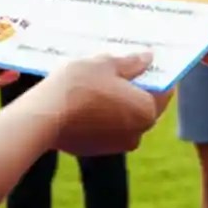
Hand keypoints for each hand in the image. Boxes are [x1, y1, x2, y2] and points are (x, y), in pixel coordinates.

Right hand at [38, 52, 160, 155]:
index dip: (156, 73)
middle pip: (143, 104)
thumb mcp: (106, 64)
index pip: (163, 90)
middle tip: (121, 65)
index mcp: (147, 111)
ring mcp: (116, 144)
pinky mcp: (95, 149)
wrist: (44, 117)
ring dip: (117, 101)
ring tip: (101, 79)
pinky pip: (106, 127)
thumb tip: (148, 59)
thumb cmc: (79, 85)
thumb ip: (131, 63)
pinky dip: (102, 114)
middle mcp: (137, 133)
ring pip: (124, 117)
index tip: (147, 59)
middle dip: (135, 86)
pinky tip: (87, 98)